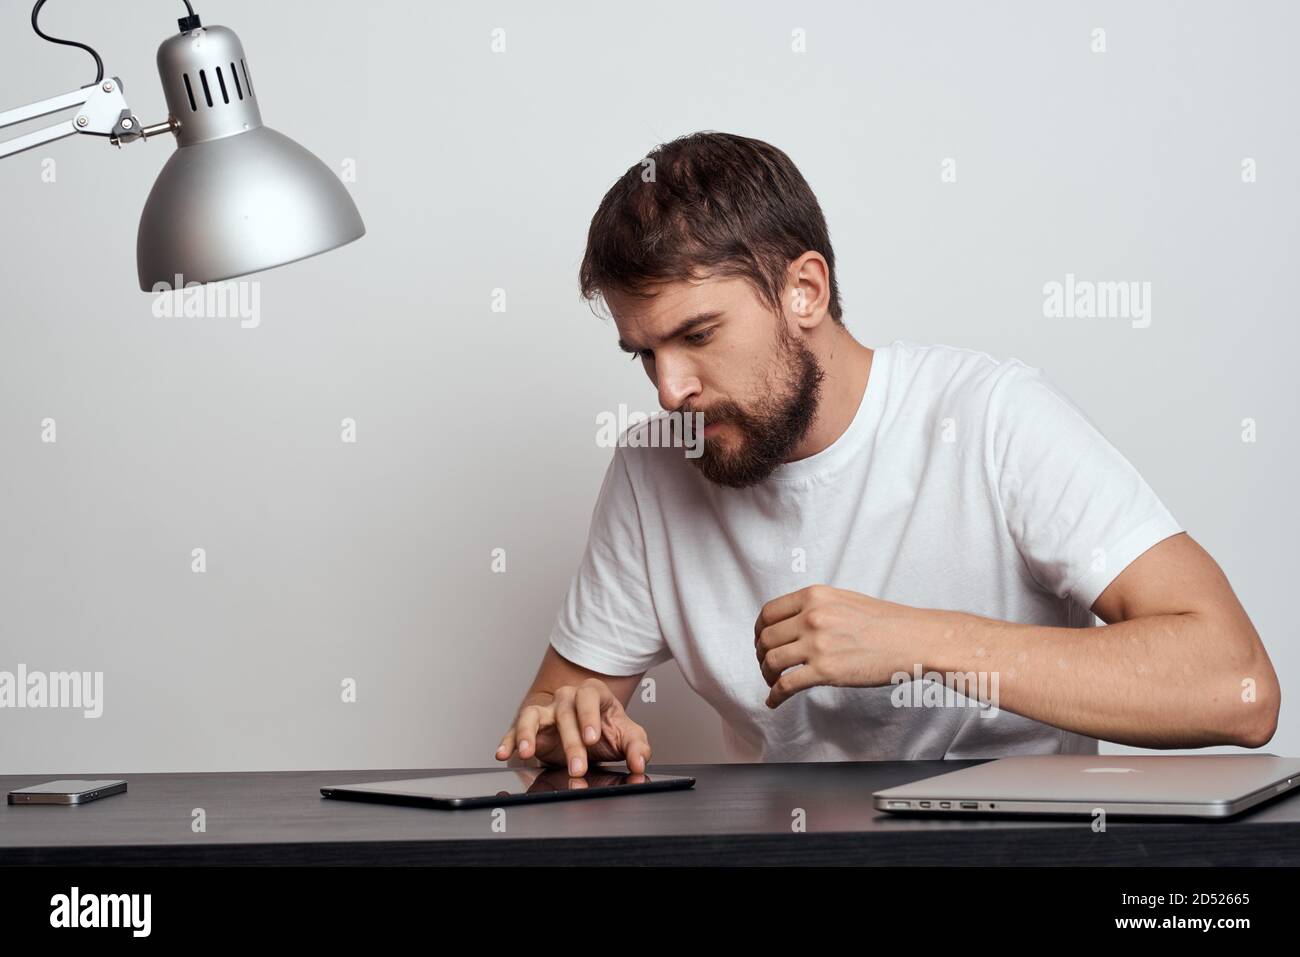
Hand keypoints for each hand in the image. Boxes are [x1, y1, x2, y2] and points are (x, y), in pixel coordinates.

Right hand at [495, 678, 651, 775]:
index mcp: (593, 694)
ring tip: (527, 751)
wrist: (591, 734)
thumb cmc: (609, 731)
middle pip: (564, 712)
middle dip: (570, 742)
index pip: (589, 697)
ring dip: (528, 733)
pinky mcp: (531, 727)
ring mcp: (547, 711)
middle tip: (577, 767)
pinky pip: (516, 730)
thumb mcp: (629, 737)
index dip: (589, 716)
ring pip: (533, 714)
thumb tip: (639, 761)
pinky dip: (509, 741)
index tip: (592, 738)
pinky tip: (504, 753)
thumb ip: (637, 748)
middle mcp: (567, 698)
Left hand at [754, 584, 932, 707]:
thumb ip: (815, 607)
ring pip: (771, 661)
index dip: (759, 630)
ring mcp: (817, 644)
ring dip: (766, 675)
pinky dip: (775, 696)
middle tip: (765, 664)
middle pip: (766, 638)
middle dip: (760, 654)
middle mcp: (811, 617)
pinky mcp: (825, 671)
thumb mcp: (843, 600)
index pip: (768, 613)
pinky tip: (774, 701)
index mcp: (814, 596)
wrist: (913, 639)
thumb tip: (791, 624)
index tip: (761, 640)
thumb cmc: (885, 622)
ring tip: (772, 682)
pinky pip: (786, 685)